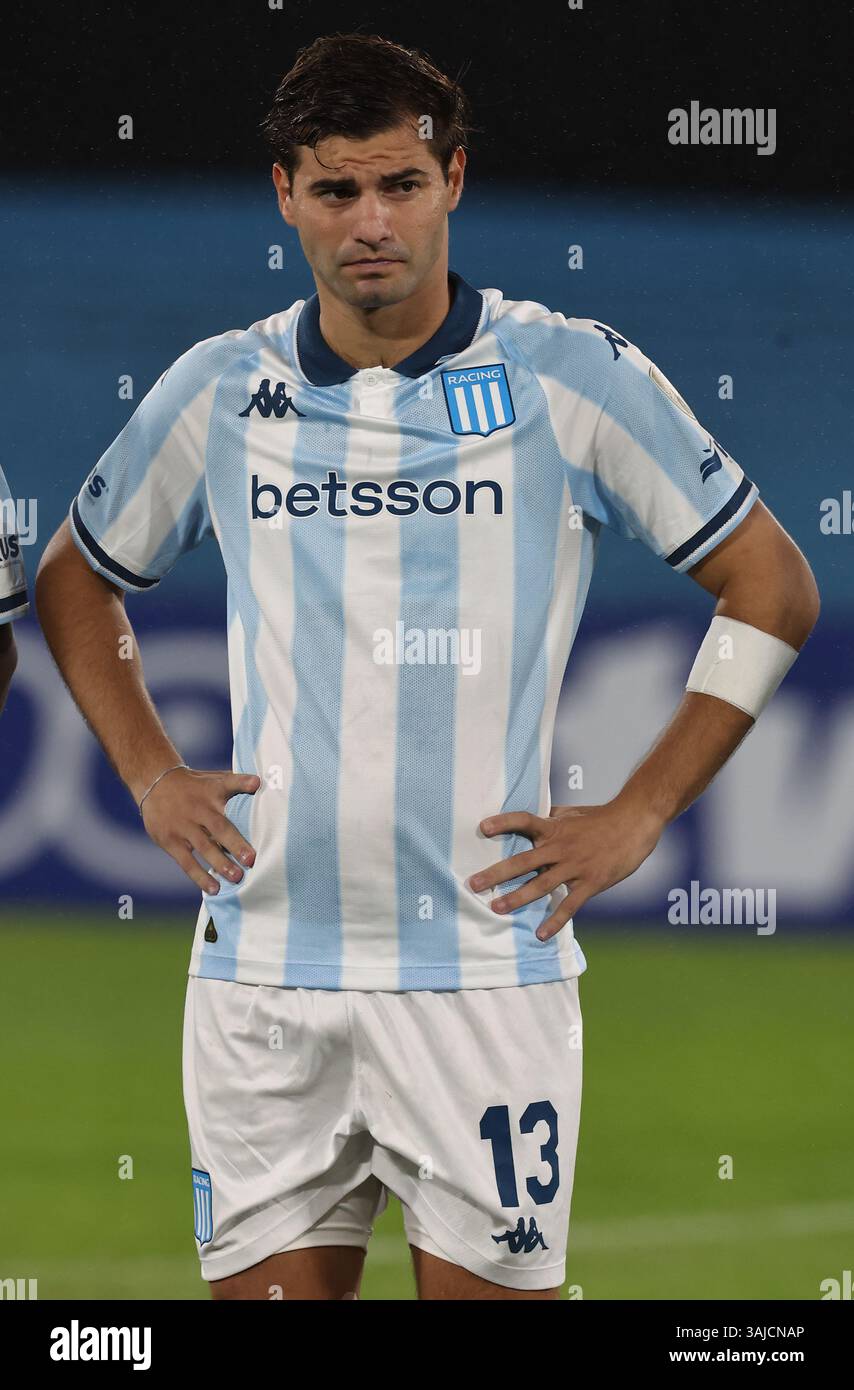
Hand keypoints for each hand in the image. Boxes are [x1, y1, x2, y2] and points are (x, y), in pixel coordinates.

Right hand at [140, 767, 260, 893]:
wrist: (154, 783)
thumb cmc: (194, 785)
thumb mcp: (211, 778)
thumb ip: (234, 783)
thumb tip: (262, 784)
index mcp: (212, 790)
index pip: (228, 783)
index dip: (242, 782)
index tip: (256, 784)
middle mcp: (199, 808)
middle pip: (219, 826)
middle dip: (235, 843)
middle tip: (251, 859)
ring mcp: (183, 826)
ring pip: (204, 847)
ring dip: (221, 863)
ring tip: (236, 877)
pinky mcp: (170, 841)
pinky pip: (187, 861)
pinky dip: (199, 876)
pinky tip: (213, 888)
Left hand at [468, 799, 663, 940]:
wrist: (634, 822)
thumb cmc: (601, 817)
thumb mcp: (572, 812)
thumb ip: (551, 817)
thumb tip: (534, 817)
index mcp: (554, 827)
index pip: (524, 821)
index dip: (503, 823)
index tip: (482, 828)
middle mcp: (560, 847)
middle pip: (522, 860)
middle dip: (496, 873)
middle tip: (473, 883)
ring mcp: (574, 866)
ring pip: (540, 885)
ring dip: (517, 898)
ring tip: (496, 908)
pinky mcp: (590, 882)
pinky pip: (569, 905)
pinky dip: (555, 921)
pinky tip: (541, 935)